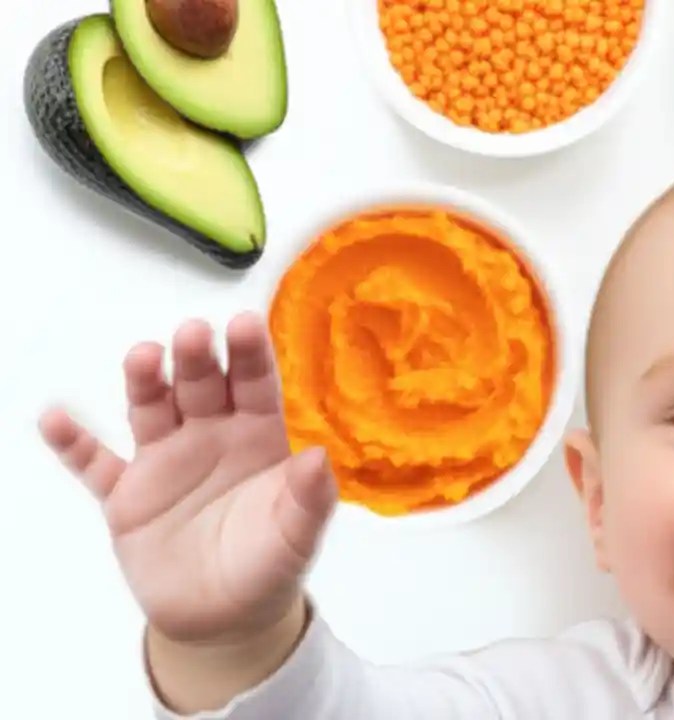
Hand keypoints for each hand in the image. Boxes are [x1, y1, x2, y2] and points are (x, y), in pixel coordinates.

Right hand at [38, 312, 336, 645]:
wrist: (223, 618)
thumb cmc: (269, 564)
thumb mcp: (298, 536)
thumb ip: (311, 498)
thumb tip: (320, 458)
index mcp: (257, 438)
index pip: (256, 387)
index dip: (251, 355)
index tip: (245, 323)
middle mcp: (210, 436)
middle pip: (201, 387)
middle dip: (196, 360)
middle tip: (192, 334)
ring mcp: (166, 461)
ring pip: (152, 410)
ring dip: (146, 383)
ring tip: (143, 357)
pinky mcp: (127, 496)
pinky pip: (95, 465)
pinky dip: (74, 443)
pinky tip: (55, 419)